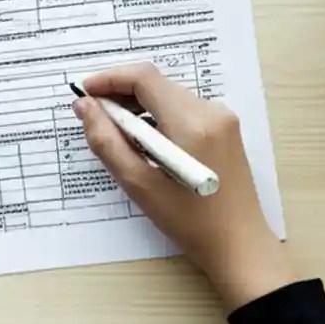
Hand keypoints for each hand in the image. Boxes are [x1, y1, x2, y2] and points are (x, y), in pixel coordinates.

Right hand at [73, 63, 297, 310]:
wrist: (239, 246)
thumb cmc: (190, 222)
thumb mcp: (139, 184)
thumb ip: (107, 142)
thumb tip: (85, 107)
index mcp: (192, 122)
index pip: (144, 78)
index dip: (109, 79)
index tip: (85, 93)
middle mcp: (211, 111)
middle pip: (156, 84)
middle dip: (121, 94)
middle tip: (94, 118)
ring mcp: (222, 118)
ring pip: (168, 96)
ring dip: (138, 107)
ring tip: (118, 137)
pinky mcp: (224, 129)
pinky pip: (182, 110)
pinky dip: (158, 118)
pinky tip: (146, 145)